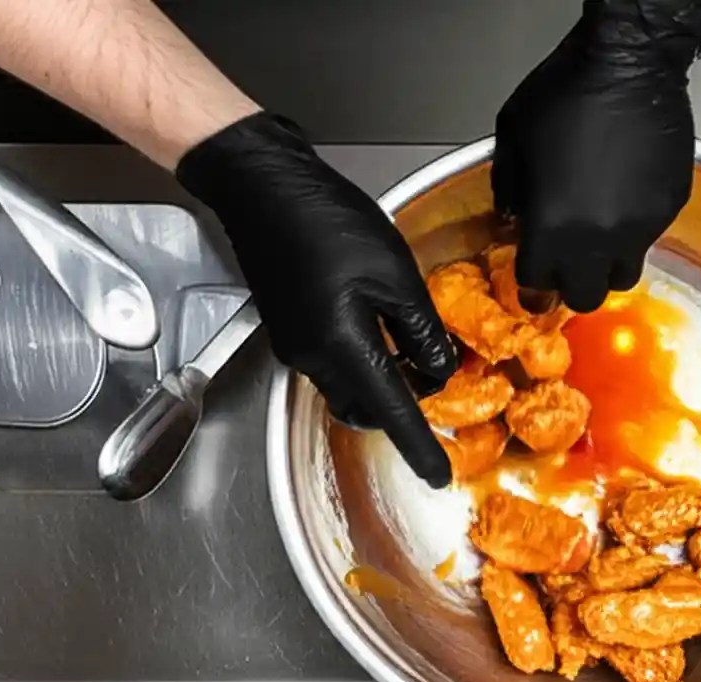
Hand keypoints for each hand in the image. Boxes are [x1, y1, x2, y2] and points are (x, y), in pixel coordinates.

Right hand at [176, 113, 457, 486]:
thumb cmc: (326, 220)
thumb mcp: (393, 272)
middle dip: (401, 408)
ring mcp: (296, 345)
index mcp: (340, 347)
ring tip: (415, 349)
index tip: (438, 475)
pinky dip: (364, 360)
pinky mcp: (291, 328)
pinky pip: (333, 363)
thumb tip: (439, 369)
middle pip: (365, 408)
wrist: (261, 187)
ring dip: (382, 382)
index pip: (390, 413)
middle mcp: (311, 358)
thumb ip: (420, 328)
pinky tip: (382, 325)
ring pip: (348, 387)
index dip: (418, 447)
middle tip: (436, 379)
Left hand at [493, 0, 700, 311]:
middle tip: (567, 264)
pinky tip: (624, 194)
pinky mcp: (669, 209)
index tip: (532, 282)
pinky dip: (635, 228)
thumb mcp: (511, 140)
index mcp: (552, 226)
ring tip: (599, 233)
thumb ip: (509, 190)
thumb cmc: (565, 92)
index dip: (532, 287)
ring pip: (624, 274)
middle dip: (573, 285)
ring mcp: (640, 227)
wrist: (628, 65)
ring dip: (607, 263)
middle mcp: (598, 238)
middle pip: (586, 297)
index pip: (537, 288)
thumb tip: (514, 218)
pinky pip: (650, 237)